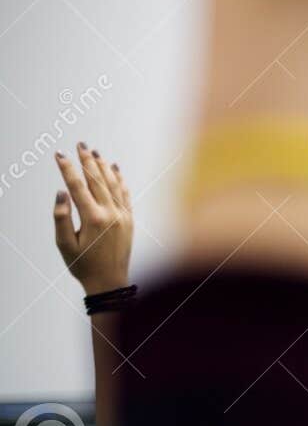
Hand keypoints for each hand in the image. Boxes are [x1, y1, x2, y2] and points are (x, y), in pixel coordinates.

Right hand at [53, 145, 132, 295]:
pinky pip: (125, 195)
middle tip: (80, 144)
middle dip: (87, 161)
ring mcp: (123, 216)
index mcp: (93, 218)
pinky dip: (120, 180)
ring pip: (113, 185)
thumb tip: (61, 192)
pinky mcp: (130, 220)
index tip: (59, 154)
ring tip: (94, 153)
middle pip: (97, 180)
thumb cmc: (83, 265)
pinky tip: (115, 169)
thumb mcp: (64, 244)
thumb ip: (61, 216)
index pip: (77, 186)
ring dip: (103, 167)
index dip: (67, 168)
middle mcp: (111, 213)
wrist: (110, 282)